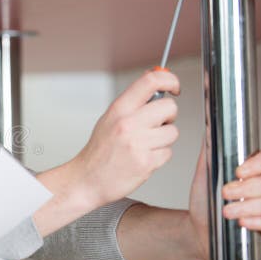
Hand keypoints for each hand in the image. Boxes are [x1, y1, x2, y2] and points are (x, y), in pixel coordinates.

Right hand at [71, 69, 179, 208]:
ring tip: (145, 145)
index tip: (174, 87)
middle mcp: (128, 123)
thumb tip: (157, 86)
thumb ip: (132, 104)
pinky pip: (168, 152)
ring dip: (164, 139)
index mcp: (119, 109)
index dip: (169, 80)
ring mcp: (137, 143)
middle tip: (157, 124)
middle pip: (170, 107)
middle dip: (168, 116)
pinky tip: (143, 158)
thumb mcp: (109, 119)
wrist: (86, 180)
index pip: (151, 81)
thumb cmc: (99, 152)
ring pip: (172, 132)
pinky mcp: (146, 162)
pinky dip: (159, 156)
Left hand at [189, 146, 260, 258]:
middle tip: (224, 194)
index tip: (238, 171)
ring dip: (246, 208)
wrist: (197, 228)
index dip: (259, 164)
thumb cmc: (206, 201)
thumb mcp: (205, 175)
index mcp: (256, 172)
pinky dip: (259, 223)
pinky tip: (243, 223)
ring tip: (225, 212)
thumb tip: (209, 128)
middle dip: (246, 189)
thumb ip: (210, 153)